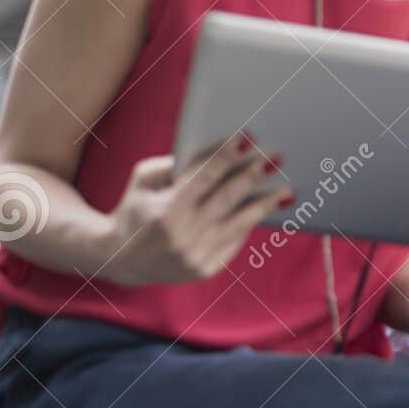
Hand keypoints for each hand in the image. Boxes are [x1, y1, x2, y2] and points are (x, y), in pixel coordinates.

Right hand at [101, 134, 293, 286]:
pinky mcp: (205, 270)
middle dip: (253, 176)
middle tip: (277, 157)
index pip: (204, 178)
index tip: (249, 137)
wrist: (120, 258)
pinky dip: (249, 223)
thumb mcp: (143, 180)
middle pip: (227, 199)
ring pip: (239, 223)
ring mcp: (195, 256)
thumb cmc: (136, 208)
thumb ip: (174, 164)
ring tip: (287, 190)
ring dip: (265, 204)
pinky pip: (235, 241)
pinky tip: (266, 208)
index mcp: (165, 211)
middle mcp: (182, 236)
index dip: (227, 157)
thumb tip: (216, 152)